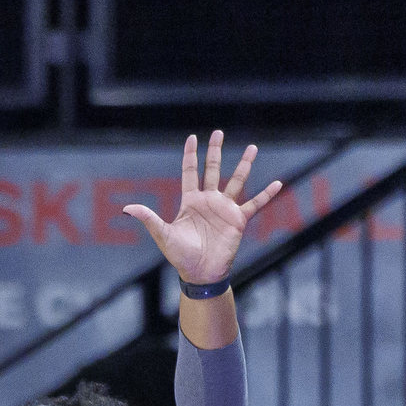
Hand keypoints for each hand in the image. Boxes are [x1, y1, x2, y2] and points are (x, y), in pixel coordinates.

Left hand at [123, 131, 281, 284]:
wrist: (200, 273)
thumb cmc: (180, 255)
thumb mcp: (163, 235)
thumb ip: (149, 218)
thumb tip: (127, 208)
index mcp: (190, 201)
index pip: (190, 172)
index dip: (190, 156)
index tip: (192, 138)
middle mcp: (209, 200)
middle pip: (212, 169)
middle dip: (215, 151)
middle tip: (218, 132)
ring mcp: (225, 209)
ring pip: (236, 181)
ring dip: (244, 164)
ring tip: (252, 147)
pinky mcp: (238, 220)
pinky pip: (255, 204)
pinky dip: (266, 194)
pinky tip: (278, 183)